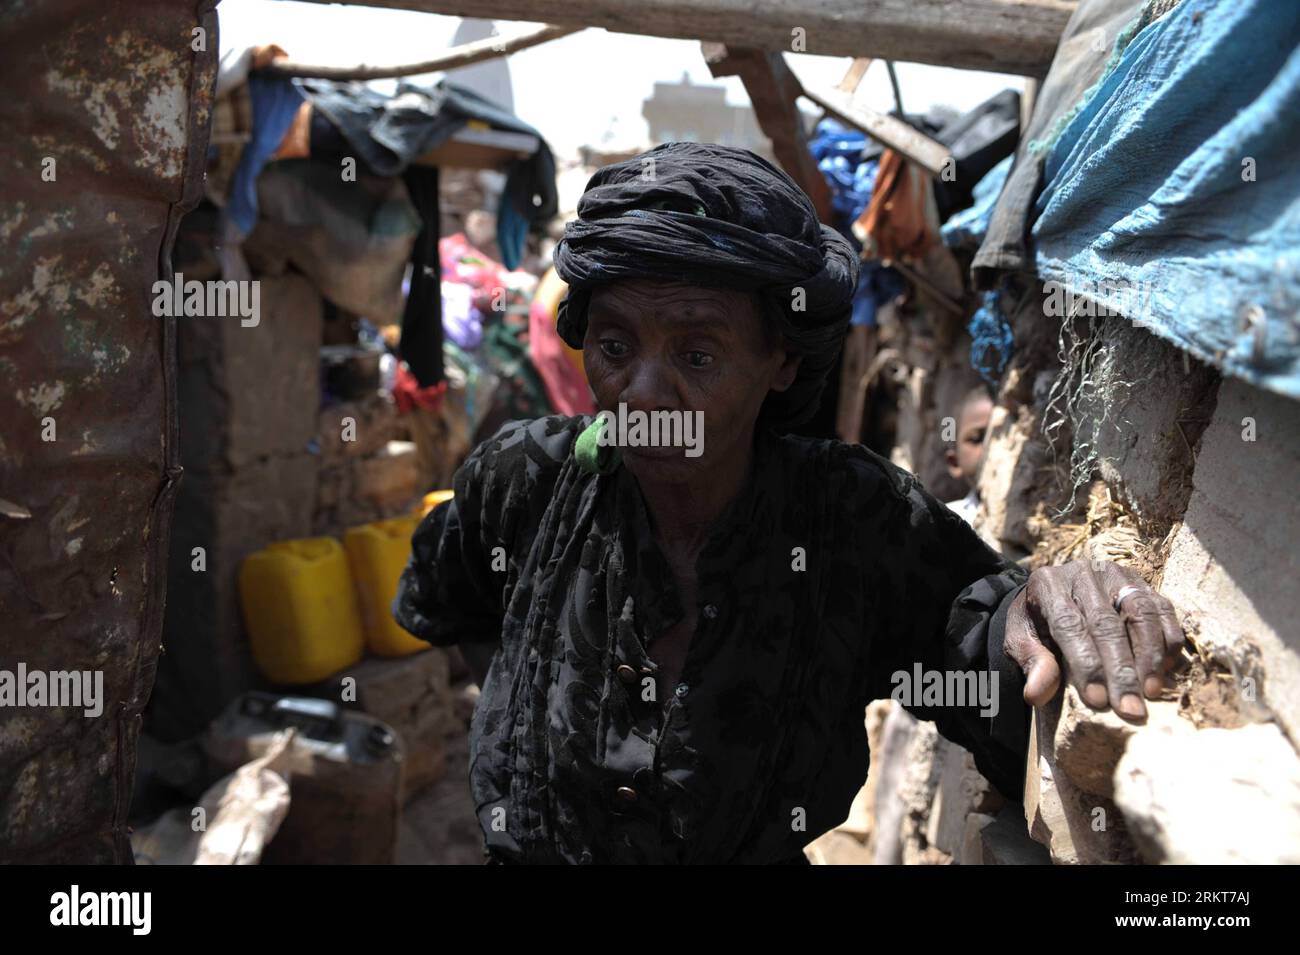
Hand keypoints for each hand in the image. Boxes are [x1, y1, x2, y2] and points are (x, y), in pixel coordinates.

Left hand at [1003, 559, 1184, 720]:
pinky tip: (1165, 670)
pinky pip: (1163, 609)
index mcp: (1048, 585)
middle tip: (1129, 709)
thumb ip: (1031, 662)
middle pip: (1107, 624)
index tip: (1097, 700)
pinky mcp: (1141, 582)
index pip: (1069, 625)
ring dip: (1150, 657)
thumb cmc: (1037, 622)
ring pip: (1141, 614)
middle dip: (1120, 671)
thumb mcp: (1021, 638)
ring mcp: (1117, 575)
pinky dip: (1167, 640)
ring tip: (1151, 693)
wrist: (1053, 592)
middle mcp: (1084, 574)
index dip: (1085, 664)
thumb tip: (1036, 695)